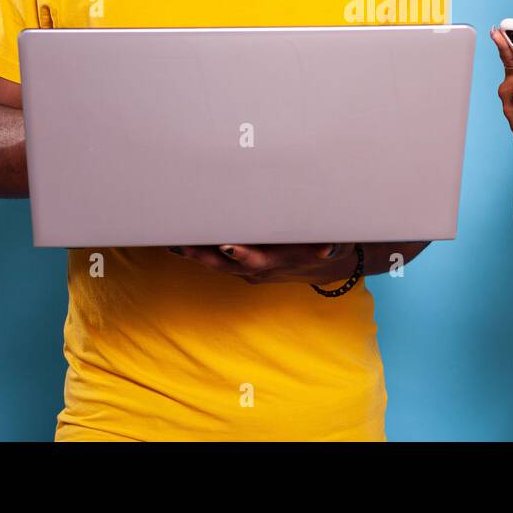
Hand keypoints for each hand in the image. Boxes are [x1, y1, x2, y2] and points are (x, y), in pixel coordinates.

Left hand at [167, 242, 357, 284]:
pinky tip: (181, 242)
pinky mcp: (247, 266)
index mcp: (285, 261)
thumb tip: (326, 250)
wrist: (329, 263)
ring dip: (198, 254)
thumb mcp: (337, 243)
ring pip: (221, 264)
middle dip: (208, 254)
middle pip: (232, 264)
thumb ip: (331, 246)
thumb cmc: (330, 244)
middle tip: (187, 244)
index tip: (228, 247)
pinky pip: (220, 261)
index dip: (244, 255)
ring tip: (175, 241)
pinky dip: (201, 253)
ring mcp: (254, 270)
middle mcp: (265, 269)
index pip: (261, 259)